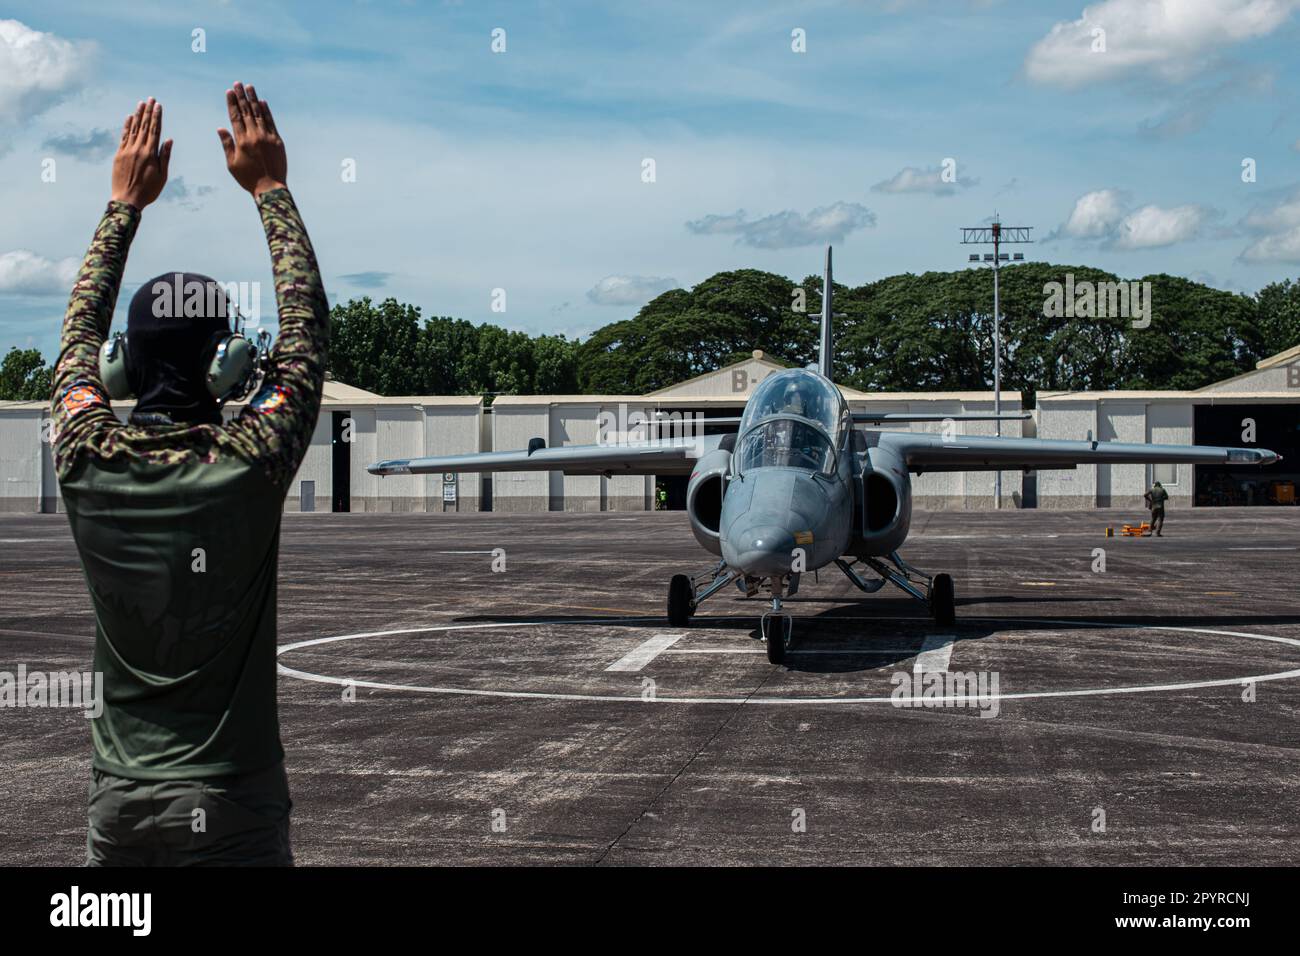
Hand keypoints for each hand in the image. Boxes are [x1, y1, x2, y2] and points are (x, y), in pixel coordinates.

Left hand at [110, 98, 172, 209]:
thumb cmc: (148, 190)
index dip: (157, 117)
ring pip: (133, 129)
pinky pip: (123, 136)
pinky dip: (127, 126)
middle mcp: (138, 149)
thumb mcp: (162, 175)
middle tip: (151, 99)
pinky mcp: (119, 154)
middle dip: (148, 112)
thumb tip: (168, 140)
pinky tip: (129, 117)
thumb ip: (165, 156)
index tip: (158, 106)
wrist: (127, 199)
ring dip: (138, 115)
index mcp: (150, 154)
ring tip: (141, 103)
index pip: (155, 131)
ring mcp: (127, 150)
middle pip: (144, 126)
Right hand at [217, 82, 286, 196]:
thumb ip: (227, 144)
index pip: (235, 117)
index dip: (232, 103)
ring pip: (259, 114)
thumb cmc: (248, 178)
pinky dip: (266, 112)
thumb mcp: (232, 163)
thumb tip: (221, 128)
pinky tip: (262, 102)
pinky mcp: (278, 141)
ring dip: (253, 99)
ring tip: (249, 87)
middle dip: (241, 96)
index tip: (229, 92)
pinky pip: (271, 123)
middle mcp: (254, 136)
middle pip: (246, 112)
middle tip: (238, 84)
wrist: (270, 188)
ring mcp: (267, 138)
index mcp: (241, 141)